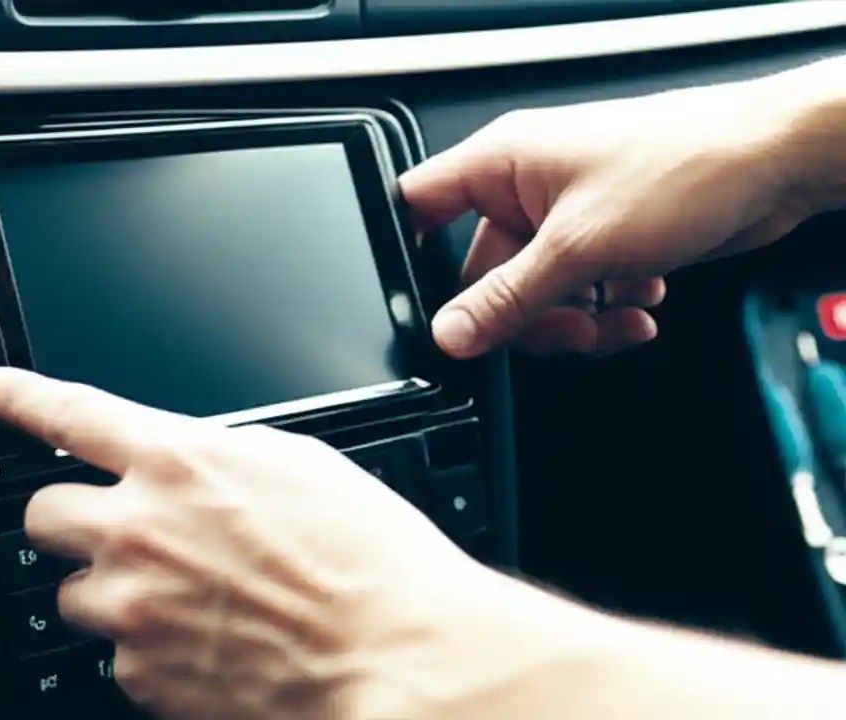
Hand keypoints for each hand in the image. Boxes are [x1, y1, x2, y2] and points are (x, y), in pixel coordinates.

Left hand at [0, 368, 580, 719]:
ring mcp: (133, 608)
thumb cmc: (367, 559)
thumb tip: (189, 461)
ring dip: (112, 591)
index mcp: (179, 463)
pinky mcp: (142, 676)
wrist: (393, 655)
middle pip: (41, 515)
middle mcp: (139, 531)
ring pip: (72, 594)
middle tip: (118, 533)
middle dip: (70, 520)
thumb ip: (219, 456)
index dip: (17, 397)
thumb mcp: (299, 466)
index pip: (69, 413)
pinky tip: (209, 645)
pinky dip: (150, 651)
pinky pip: (117, 657)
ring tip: (182, 601)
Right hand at [402, 74, 825, 358]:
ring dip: (577, 319)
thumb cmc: (685, 167)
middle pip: (485, 274)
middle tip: (569, 328)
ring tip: (617, 317)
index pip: (418, 208)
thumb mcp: (579, 248)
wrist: (774, 165)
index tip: (435, 310)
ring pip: (536, 293)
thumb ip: (507, 299)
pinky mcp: (604, 237)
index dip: (411, 258)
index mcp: (501, 163)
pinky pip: (578, 292)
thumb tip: (452, 335)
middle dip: (530, 314)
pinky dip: (607, 309)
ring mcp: (566, 215)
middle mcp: (527, 187)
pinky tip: (641, 301)